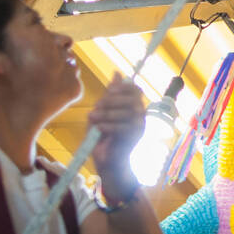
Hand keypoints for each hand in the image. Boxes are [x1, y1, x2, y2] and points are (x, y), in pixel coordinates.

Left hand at [89, 73, 144, 201]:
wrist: (106, 162)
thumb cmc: (103, 136)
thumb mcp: (102, 112)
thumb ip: (110, 94)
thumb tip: (116, 72)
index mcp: (133, 106)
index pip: (135, 90)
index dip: (123, 87)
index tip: (108, 91)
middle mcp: (141, 114)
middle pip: (132, 99)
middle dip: (111, 101)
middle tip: (96, 108)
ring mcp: (140, 126)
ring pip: (128, 112)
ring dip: (107, 114)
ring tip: (93, 119)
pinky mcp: (136, 138)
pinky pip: (125, 127)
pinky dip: (109, 126)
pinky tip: (99, 129)